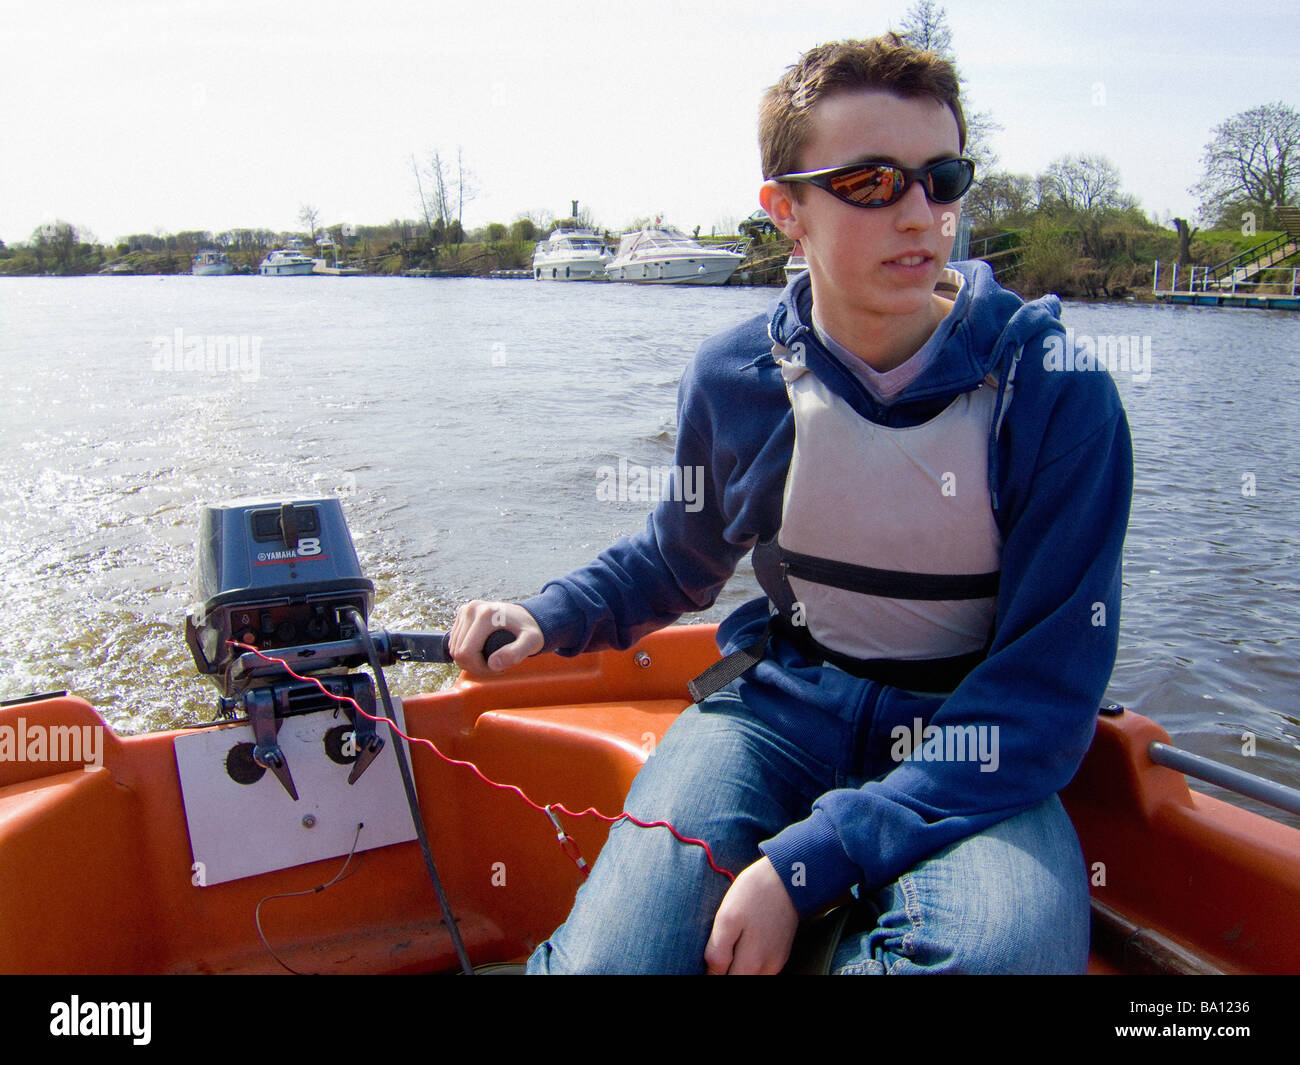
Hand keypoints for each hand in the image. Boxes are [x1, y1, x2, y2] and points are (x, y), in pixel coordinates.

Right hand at [448, 600, 543, 672]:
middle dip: (474, 666)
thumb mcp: (532, 642)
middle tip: (494, 666)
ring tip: (489, 659)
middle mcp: (472, 609)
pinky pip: (454, 641)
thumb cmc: (530, 630)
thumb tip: (493, 664)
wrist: (526, 616)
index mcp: (486, 615)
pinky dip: (465, 651)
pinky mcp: (462, 613)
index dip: (479, 668)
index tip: (497, 668)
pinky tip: (480, 651)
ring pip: (453, 648)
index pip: (466, 653)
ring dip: (469, 659)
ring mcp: (466, 609)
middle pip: (458, 652)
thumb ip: (516, 653)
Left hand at [704, 857, 798, 974]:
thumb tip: (711, 974)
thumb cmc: (754, 894)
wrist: (788, 877)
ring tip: (728, 946)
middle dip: (723, 970)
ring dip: (736, 967)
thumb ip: (717, 952)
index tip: (708, 958)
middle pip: (737, 979)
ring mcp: (776, 963)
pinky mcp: (781, 954)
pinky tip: (742, 943)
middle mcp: (767, 969)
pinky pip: (760, 969)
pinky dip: (748, 962)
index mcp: (751, 963)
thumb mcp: (727, 919)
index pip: (722, 981)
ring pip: (749, 975)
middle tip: (716, 949)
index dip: (711, 973)